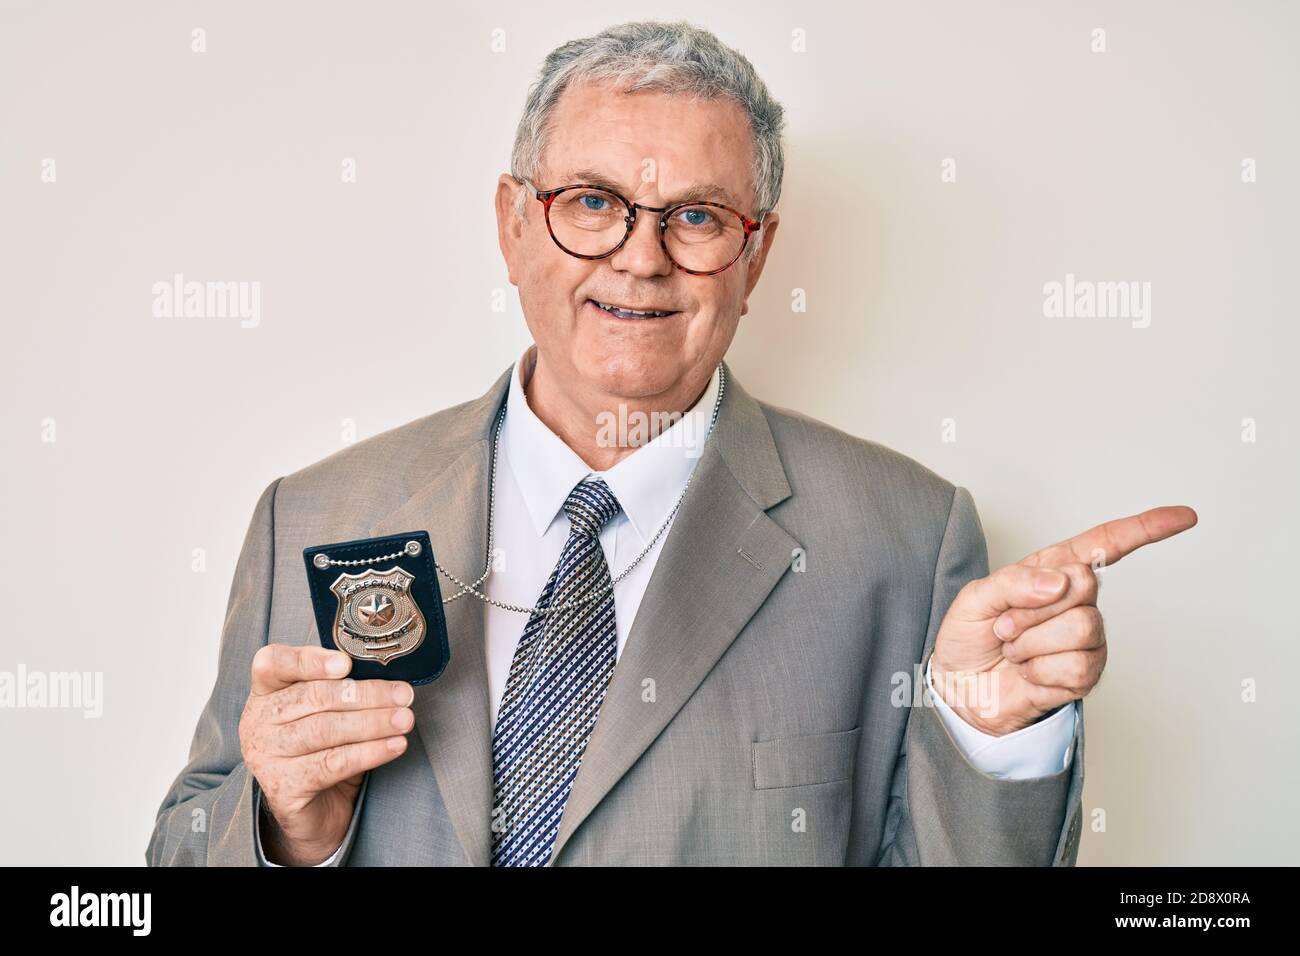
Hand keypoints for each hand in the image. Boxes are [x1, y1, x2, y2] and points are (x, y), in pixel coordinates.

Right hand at [239, 644, 414, 864]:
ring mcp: (265, 755)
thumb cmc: (323, 750)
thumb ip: (342, 688)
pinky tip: (395, 746)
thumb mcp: (329, 713)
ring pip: (325, 729)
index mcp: (266, 692)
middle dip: (366, 694)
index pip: (273, 663)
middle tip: (403, 696)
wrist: (315, 811)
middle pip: (313, 696)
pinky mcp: (283, 787)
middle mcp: (258, 721)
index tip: (347, 664)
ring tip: (405, 720)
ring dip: (373, 722)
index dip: (309, 660)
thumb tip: (387, 676)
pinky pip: (332, 763)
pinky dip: (369, 752)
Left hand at [930, 505, 1196, 735]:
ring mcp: (1087, 638)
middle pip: (1086, 586)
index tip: (1184, 516)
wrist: (962, 690)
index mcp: (1052, 570)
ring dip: (1032, 644)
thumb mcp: (974, 599)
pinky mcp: (1087, 674)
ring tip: (1015, 650)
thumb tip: (1060, 581)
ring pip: (1082, 629)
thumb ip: (1012, 582)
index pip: (1106, 543)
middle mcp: (1077, 601)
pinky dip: (1040, 673)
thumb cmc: (968, 637)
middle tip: (1006, 626)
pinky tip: (1029, 673)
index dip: (1146, 528)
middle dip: (1034, 608)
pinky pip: (1076, 669)